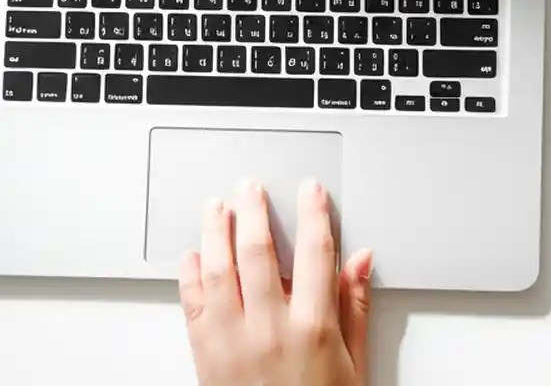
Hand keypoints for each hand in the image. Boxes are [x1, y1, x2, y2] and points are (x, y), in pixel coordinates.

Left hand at [178, 179, 372, 385]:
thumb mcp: (355, 364)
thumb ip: (356, 307)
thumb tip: (360, 262)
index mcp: (313, 328)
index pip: (315, 253)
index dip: (314, 214)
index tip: (311, 190)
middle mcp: (269, 330)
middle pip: (260, 252)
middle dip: (255, 211)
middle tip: (252, 186)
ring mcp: (232, 342)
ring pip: (219, 270)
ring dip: (216, 232)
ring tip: (217, 207)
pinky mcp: (205, 355)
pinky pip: (192, 304)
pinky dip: (189, 274)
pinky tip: (193, 255)